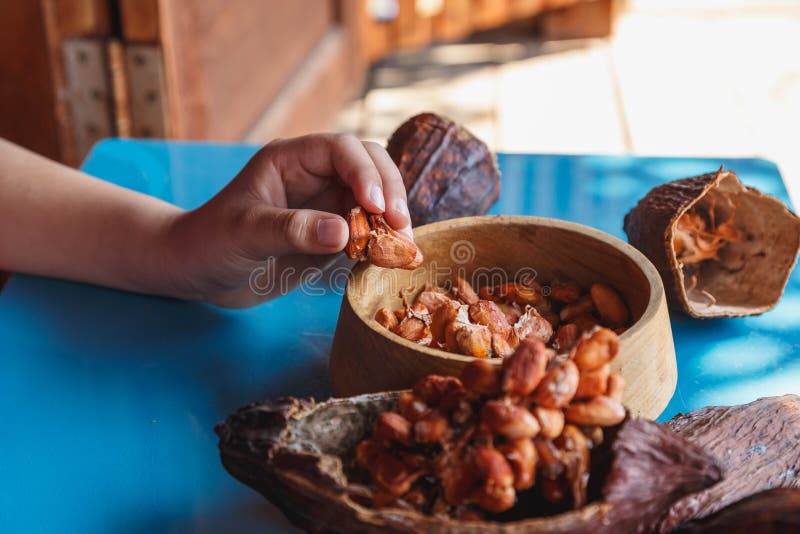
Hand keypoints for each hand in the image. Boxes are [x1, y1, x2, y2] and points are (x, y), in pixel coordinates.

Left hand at [165, 134, 413, 307]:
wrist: (198, 273)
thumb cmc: (209, 242)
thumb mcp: (244, 234)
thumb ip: (292, 231)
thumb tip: (344, 234)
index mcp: (291, 159)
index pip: (341, 150)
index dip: (365, 172)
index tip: (376, 207)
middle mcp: (315, 176)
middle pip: (370, 167)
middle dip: (390, 192)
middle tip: (400, 226)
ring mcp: (326, 205)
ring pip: (376, 200)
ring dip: (393, 221)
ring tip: (403, 249)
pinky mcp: (332, 235)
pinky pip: (368, 231)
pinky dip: (383, 243)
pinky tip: (392, 260)